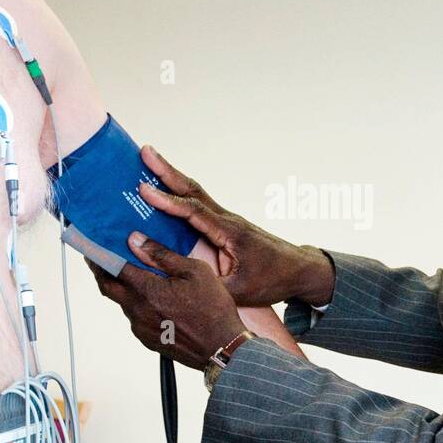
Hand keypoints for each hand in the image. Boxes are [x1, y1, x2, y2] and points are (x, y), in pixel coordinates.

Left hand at [89, 233, 246, 368]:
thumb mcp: (194, 271)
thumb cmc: (213, 309)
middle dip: (101, 271)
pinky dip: (136, 304)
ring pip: (122, 302)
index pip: (111, 268)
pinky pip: (134, 317)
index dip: (99, 254)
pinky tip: (152, 298)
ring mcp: (141, 327)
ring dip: (123, 288)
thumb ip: (161, 255)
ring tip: (135, 276)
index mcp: (147, 290)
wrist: (222, 348)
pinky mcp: (147, 339)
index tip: (93, 246)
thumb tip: (135, 240)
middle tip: (101, 259)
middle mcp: (138, 311)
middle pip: (108, 287)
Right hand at [135, 146, 334, 307]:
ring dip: (171, 177)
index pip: (194, 211)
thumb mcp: (238, 291)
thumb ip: (206, 285)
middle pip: (193, 190)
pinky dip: (178, 194)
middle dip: (167, 171)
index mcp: (230, 232)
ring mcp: (225, 220)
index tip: (144, 189)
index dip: (168, 201)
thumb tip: (173, 280)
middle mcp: (226, 220)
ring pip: (194, 194)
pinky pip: (197, 206)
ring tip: (147, 161)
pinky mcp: (224, 225)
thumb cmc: (272, 280)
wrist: (298, 271)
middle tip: (144, 151)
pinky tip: (163, 191)